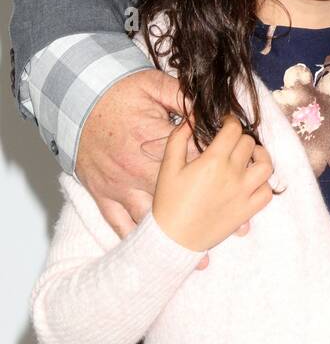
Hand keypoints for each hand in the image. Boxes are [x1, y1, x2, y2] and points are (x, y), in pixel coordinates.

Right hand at [75, 70, 255, 267]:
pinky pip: (121, 226)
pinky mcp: (103, 196)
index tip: (239, 178)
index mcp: (155, 145)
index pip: (197, 161)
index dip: (220, 168)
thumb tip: (208, 109)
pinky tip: (156, 258)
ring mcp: (120, 187)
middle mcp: (138, 172)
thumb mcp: (154, 85)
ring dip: (176, 234)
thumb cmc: (118, 94)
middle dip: (207, 205)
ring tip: (206, 250)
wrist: (75, 103)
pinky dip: (139, 242)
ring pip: (152, 218)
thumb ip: (182, 97)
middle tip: (235, 222)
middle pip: (179, 196)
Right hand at [151, 113, 273, 251]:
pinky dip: (263, 184)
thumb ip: (179, 137)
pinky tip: (250, 182)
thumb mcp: (168, 165)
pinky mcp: (247, 212)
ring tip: (249, 157)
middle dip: (240, 138)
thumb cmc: (168, 202)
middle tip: (231, 142)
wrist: (172, 239)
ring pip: (266, 165)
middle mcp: (232, 175)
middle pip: (248, 143)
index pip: (233, 129)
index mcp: (213, 161)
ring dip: (260, 157)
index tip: (225, 124)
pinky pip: (267, 193)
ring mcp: (242, 194)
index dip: (230, 122)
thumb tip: (192, 118)